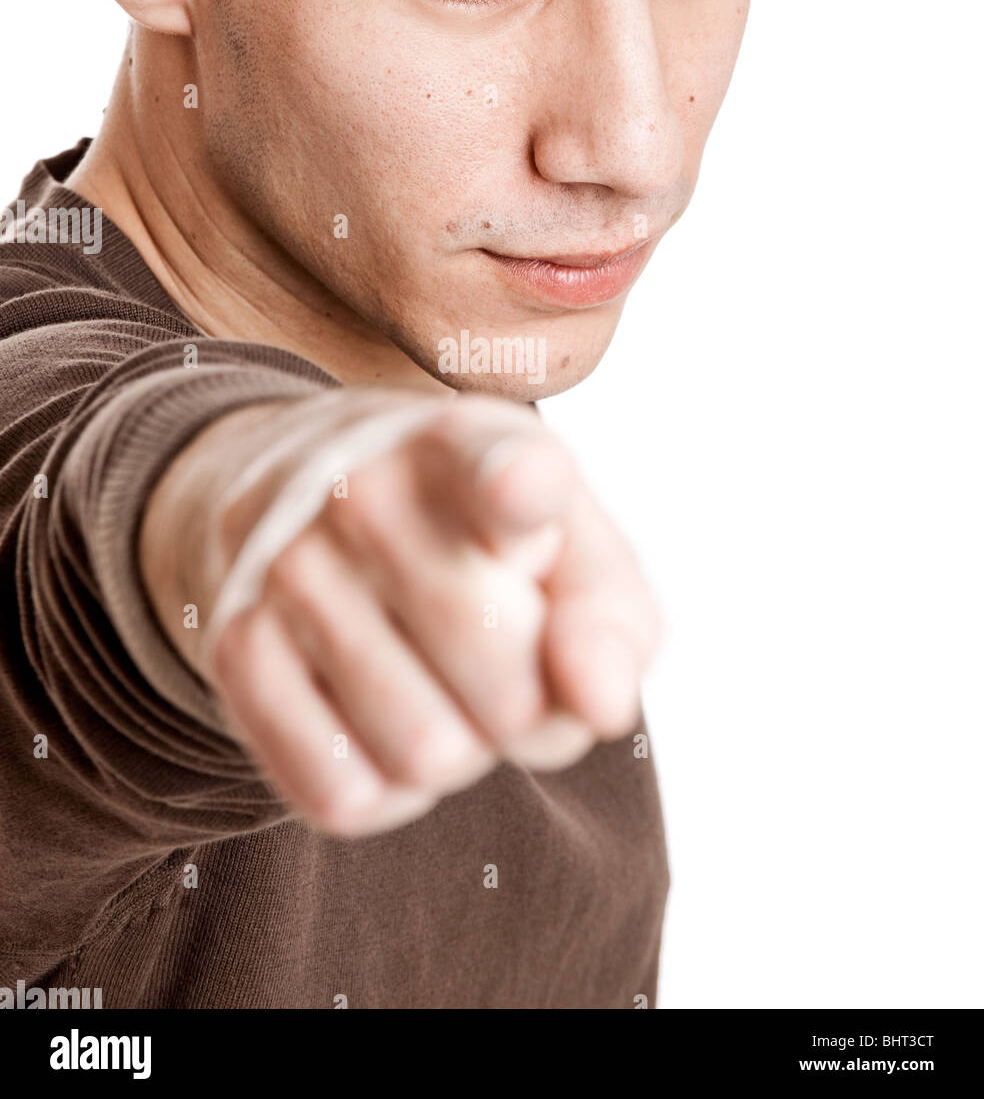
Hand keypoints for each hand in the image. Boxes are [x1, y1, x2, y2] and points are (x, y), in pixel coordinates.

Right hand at [146, 391, 660, 836]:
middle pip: (499, 671)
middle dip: (529, 708)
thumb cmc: (483, 542)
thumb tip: (602, 707)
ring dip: (461, 756)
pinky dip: (388, 792)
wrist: (317, 498)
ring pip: (422, 752)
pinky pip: (340, 794)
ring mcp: (286, 564)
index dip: (516, 484)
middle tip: (507, 668)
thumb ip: (610, 625)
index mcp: (469, 443)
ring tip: (444, 689)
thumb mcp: (570, 552)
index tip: (523, 488)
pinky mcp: (233, 645)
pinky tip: (383, 722)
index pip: (497, 463)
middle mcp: (364, 486)